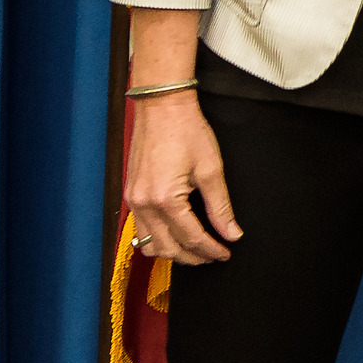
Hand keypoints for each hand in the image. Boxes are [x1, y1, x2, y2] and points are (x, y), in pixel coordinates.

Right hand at [124, 93, 240, 264]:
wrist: (162, 105)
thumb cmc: (187, 131)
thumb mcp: (211, 169)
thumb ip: (221, 207)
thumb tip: (231, 233)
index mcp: (165, 200)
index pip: (191, 238)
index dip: (211, 250)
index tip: (225, 253)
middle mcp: (144, 204)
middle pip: (168, 248)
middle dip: (193, 256)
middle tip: (213, 255)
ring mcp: (133, 200)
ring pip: (150, 244)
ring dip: (173, 251)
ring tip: (196, 248)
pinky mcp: (131, 193)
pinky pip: (140, 229)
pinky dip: (158, 237)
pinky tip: (175, 233)